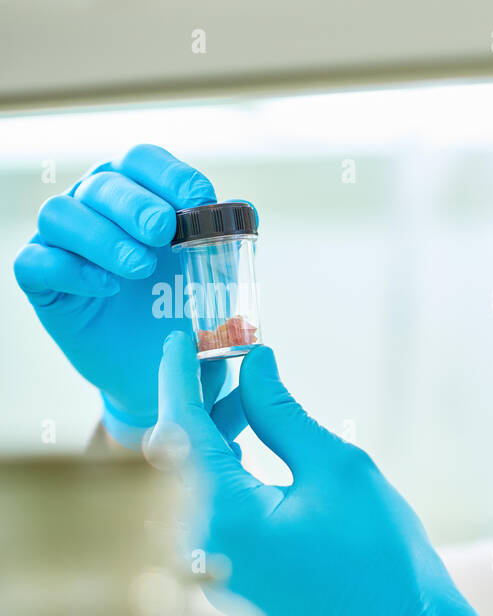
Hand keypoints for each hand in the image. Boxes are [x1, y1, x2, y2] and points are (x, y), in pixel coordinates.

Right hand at [13, 144, 233, 447]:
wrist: (160, 368)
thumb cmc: (184, 307)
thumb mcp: (214, 278)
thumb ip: (226, 244)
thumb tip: (246, 211)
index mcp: (139, 193)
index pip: (144, 161)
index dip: (170, 174)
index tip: (200, 200)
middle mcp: (94, 207)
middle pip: (103, 183)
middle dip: (135, 204)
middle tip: (163, 231)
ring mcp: (63, 242)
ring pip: (61, 214)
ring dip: (103, 237)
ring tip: (140, 267)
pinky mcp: (43, 282)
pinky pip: (37, 263)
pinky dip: (71, 270)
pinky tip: (107, 288)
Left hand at [149, 332, 492, 615]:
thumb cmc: (380, 558)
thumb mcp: (338, 469)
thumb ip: (283, 415)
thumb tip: (255, 366)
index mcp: (220, 516)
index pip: (181, 428)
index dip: (180, 376)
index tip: (183, 337)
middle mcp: (199, 548)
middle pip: (177, 458)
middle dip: (197, 403)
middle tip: (222, 358)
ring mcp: (210, 573)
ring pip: (190, 488)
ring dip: (212, 439)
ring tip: (244, 396)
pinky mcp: (228, 586)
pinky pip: (207, 516)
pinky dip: (221, 475)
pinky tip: (250, 448)